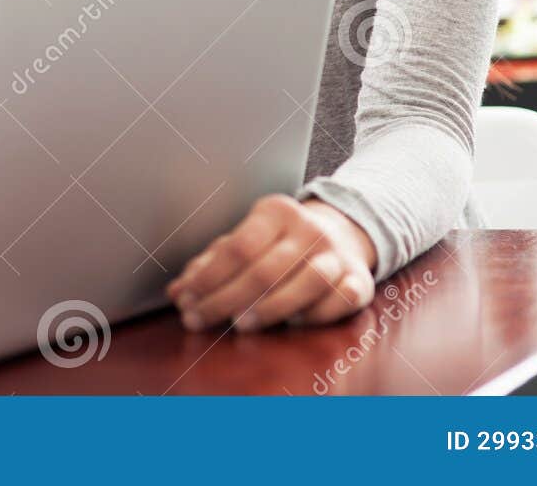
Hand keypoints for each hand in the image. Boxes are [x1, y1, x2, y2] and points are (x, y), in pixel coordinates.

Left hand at [166, 195, 376, 331]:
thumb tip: (176, 293)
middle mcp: (309, 228)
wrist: (341, 233)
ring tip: (241, 324)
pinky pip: (339, 301)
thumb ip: (210, 265)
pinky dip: (315, 315)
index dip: (208, 278)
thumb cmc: (278, 243)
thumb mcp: (246, 240)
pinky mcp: (359, 279)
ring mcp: (337, 254)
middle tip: (200, 320)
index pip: (237, 247)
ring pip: (306, 283)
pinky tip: (292, 323)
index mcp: (276, 211)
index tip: (185, 302)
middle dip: (226, 299)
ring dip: (271, 308)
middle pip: (265, 268)